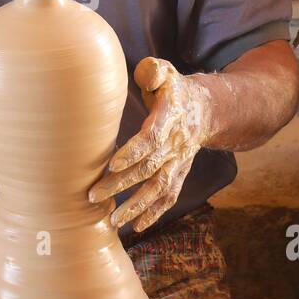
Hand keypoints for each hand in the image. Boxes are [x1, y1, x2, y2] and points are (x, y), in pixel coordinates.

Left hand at [87, 56, 211, 232]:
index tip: (112, 164)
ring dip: (137, 207)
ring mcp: (179, 162)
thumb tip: (145, 74)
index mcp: (171, 117)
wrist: (204, 110)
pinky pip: (169, 197)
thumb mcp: (165, 73)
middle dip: (122, 184)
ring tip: (113, 221)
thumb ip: (154, 72)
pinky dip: (154, 213)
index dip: (134, 151)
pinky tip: (136, 227)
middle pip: (149, 168)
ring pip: (159, 188)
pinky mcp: (179, 174)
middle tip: (93, 195)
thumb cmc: (173, 89)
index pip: (152, 138)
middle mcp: (177, 144)